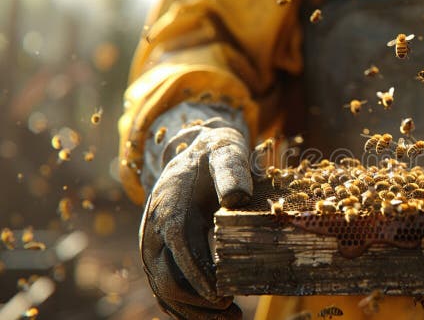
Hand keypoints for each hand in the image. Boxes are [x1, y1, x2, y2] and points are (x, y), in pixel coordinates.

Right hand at [140, 118, 251, 319]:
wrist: (190, 154)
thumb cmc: (214, 155)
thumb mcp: (226, 151)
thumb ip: (232, 170)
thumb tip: (238, 197)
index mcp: (169, 207)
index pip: (178, 247)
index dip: (198, 275)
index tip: (223, 295)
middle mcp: (154, 232)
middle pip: (165, 279)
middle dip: (198, 301)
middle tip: (232, 309)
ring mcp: (153, 247)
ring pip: (163, 291)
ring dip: (194, 312)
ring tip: (231, 318)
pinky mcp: (159, 257)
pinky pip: (164, 290)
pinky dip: (186, 309)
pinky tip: (212, 316)